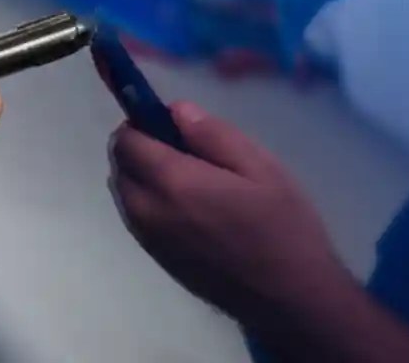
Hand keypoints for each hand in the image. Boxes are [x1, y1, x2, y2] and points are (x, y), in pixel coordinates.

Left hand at [109, 102, 349, 327]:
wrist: (290, 299)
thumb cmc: (282, 226)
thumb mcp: (260, 166)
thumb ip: (212, 134)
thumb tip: (176, 111)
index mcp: (172, 182)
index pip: (127, 140)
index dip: (142, 123)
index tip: (170, 122)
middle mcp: (148, 211)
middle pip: (119, 164)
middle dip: (140, 147)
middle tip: (185, 148)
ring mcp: (149, 239)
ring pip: (124, 191)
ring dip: (142, 174)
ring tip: (190, 178)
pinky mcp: (157, 258)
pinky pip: (136, 215)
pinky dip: (147, 199)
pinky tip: (188, 206)